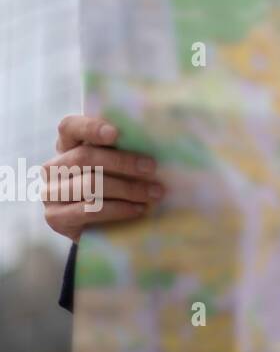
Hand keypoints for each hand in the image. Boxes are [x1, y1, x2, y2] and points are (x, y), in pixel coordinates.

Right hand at [41, 115, 163, 242]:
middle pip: (84, 157)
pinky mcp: (55, 217)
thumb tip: (157, 140)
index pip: (70, 127)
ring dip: (127, 189)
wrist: (100, 225)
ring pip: (89, 185)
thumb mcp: (116, 163)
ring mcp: (50, 192)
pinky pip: (89, 210)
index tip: (116, 134)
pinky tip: (138, 209)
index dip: (90, 128)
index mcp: (67, 145)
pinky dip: (118, 209)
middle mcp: (53, 166)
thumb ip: (124, 149)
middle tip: (151, 168)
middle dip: (122, 162)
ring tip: (153, 193)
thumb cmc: (115, 183)